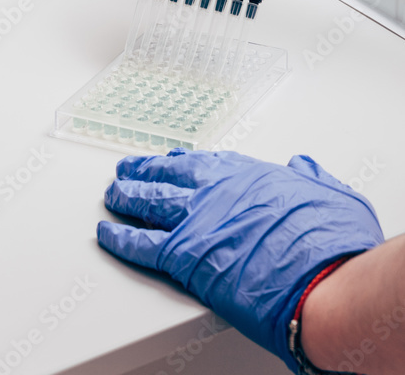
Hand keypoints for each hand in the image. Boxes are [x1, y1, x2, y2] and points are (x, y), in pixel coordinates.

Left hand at [97, 149, 383, 372]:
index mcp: (246, 174)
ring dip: (126, 198)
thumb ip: (310, 178)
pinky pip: (142, 246)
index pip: (201, 162)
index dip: (178, 161)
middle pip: (166, 176)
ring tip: (111, 194)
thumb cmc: (330, 240)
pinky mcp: (184, 257)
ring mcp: (196, 221)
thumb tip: (302, 167)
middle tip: (125, 170)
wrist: (323, 277)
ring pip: (148, 203)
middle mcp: (214, 190)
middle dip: (143, 172)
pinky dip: (120, 240)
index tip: (166, 159)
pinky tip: (106, 235)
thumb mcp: (330, 195)